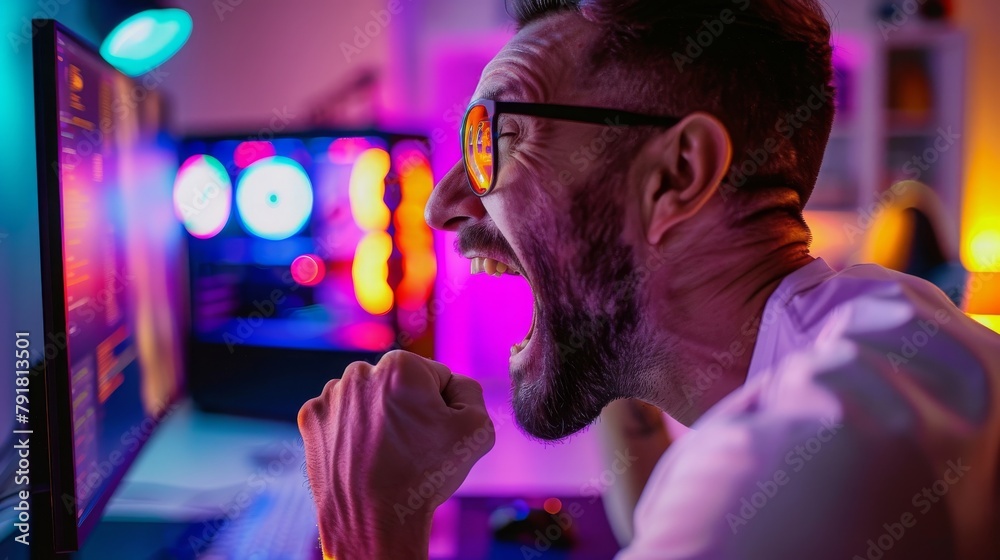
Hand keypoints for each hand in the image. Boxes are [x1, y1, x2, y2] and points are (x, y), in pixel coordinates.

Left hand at [298, 350, 494, 558]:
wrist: (374, 523)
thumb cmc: (423, 477)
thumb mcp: (476, 431)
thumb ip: (471, 392)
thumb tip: (454, 385)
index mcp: (400, 366)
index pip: (437, 377)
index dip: (443, 408)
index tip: (433, 434)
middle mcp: (359, 372)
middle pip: (400, 384)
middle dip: (408, 408)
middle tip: (411, 447)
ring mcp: (330, 396)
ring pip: (370, 399)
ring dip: (379, 417)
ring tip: (385, 454)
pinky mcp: (311, 419)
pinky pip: (342, 416)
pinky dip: (352, 431)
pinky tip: (362, 455)